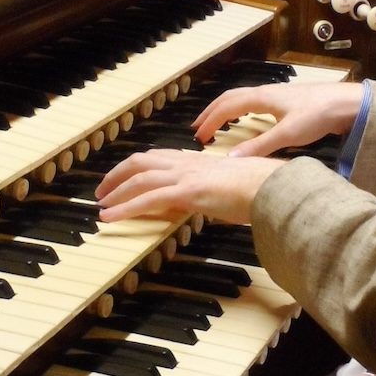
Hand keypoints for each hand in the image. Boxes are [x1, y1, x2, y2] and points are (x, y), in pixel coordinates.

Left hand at [96, 149, 281, 225]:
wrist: (274, 187)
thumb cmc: (262, 189)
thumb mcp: (232, 188)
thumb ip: (217, 192)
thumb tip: (214, 203)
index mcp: (199, 161)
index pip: (159, 158)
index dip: (137, 167)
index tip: (124, 178)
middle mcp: (188, 163)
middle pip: (141, 161)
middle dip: (117, 174)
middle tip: (103, 191)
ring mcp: (187, 176)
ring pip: (139, 178)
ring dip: (115, 192)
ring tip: (101, 206)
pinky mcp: (188, 192)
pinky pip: (147, 199)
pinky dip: (125, 208)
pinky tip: (110, 217)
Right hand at [193, 81, 364, 158]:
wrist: (347, 103)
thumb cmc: (318, 115)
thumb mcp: (287, 134)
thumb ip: (259, 147)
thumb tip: (230, 159)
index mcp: (262, 97)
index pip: (226, 107)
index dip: (210, 121)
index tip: (198, 137)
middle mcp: (266, 93)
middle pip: (230, 98)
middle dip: (212, 112)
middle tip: (198, 127)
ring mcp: (277, 95)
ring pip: (243, 98)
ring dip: (226, 110)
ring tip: (217, 123)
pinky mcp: (288, 101)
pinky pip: (255, 103)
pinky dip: (242, 111)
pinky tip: (247, 122)